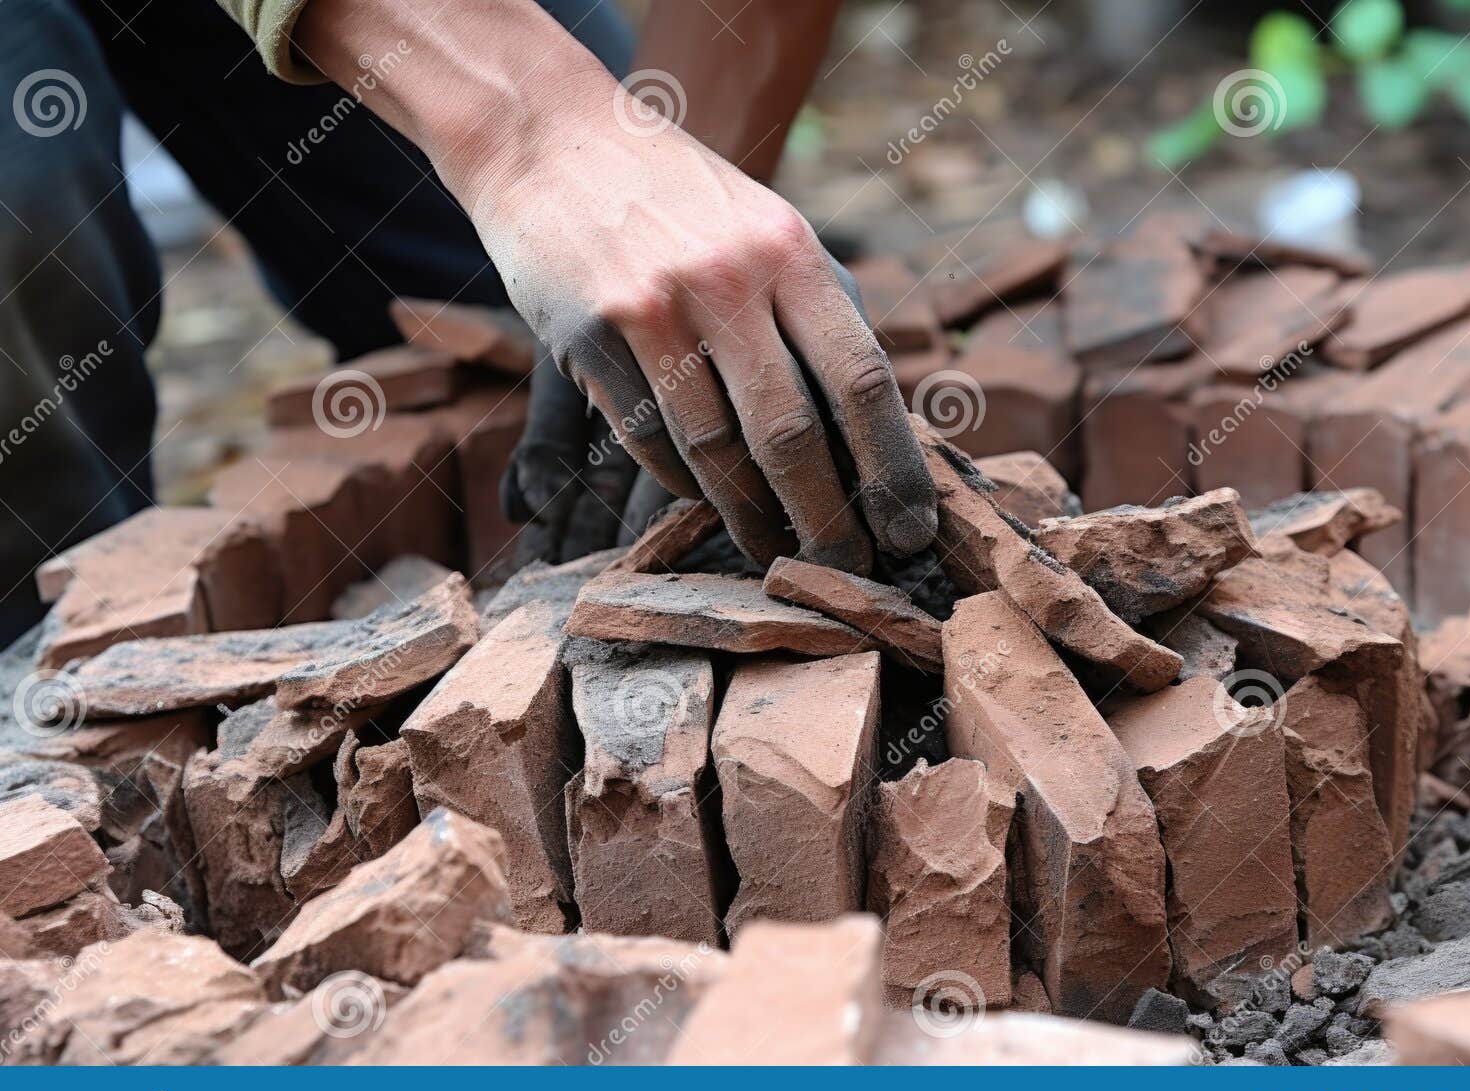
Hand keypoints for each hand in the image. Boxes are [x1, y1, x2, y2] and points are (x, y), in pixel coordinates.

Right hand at [298, 0, 935, 570]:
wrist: (551, 133)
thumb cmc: (679, 199)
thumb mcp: (768, 230)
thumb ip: (819, 314)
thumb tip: (879, 428)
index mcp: (793, 251)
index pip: (863, 378)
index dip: (891, 468)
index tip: (908, 533)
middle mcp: (730, 276)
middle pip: (791, 431)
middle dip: (825, 517)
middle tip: (845, 568)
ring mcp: (655, 305)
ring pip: (714, 448)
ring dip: (748, 516)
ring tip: (772, 551)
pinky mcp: (591, 333)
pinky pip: (648, 438)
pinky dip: (681, 481)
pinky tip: (703, 499)